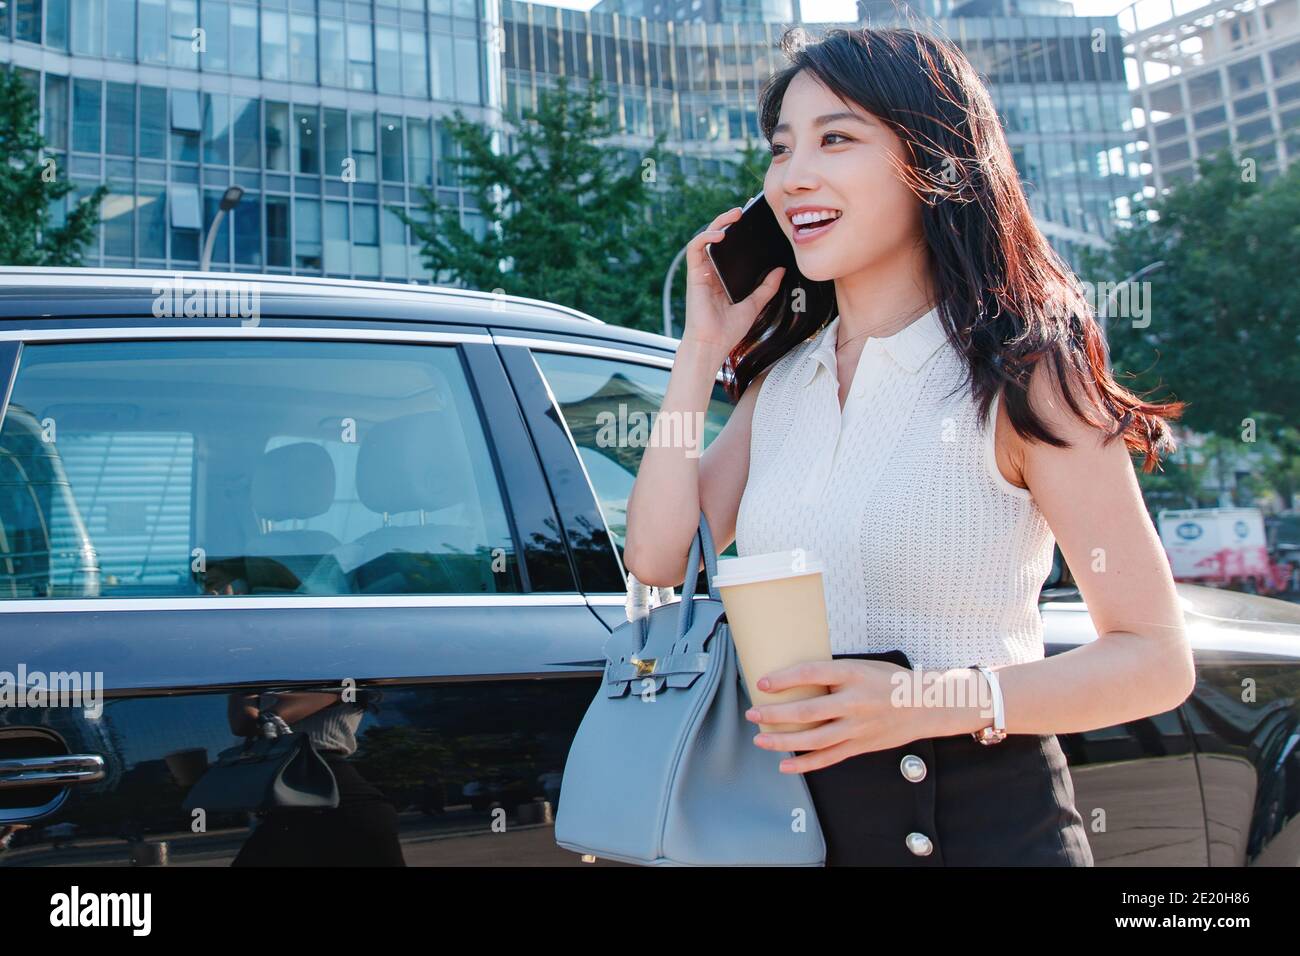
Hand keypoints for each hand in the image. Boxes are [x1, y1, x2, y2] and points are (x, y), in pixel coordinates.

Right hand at [680, 205, 785, 356]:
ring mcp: (701, 272)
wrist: (713, 345)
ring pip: (705, 238)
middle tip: (744, 212)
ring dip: (718, 223)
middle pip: (717, 239)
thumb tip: (781, 270)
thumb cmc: (728, 330)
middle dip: (728, 221)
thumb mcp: (755, 304)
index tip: (752, 221)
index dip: (737, 232)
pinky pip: (695, 249)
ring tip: (734, 215)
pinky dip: (706, 237)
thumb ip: (767, 287)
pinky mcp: (694, 275)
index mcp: (722, 277)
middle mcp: (711, 272)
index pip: (728, 248)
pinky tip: (720, 234)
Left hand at [743, 659, 935, 772]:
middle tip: (752, 713)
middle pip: (807, 711)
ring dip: (783, 741)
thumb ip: (833, 674)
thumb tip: (796, 678)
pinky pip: (828, 758)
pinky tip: (785, 765)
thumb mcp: (863, 666)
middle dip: (775, 714)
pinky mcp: (860, 746)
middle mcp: (854, 702)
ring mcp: (857, 728)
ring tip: (760, 739)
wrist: (926, 705)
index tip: (762, 682)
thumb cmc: (890, 681)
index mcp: (853, 674)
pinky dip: (805, 764)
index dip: (784, 679)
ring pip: (814, 739)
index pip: (811, 674)